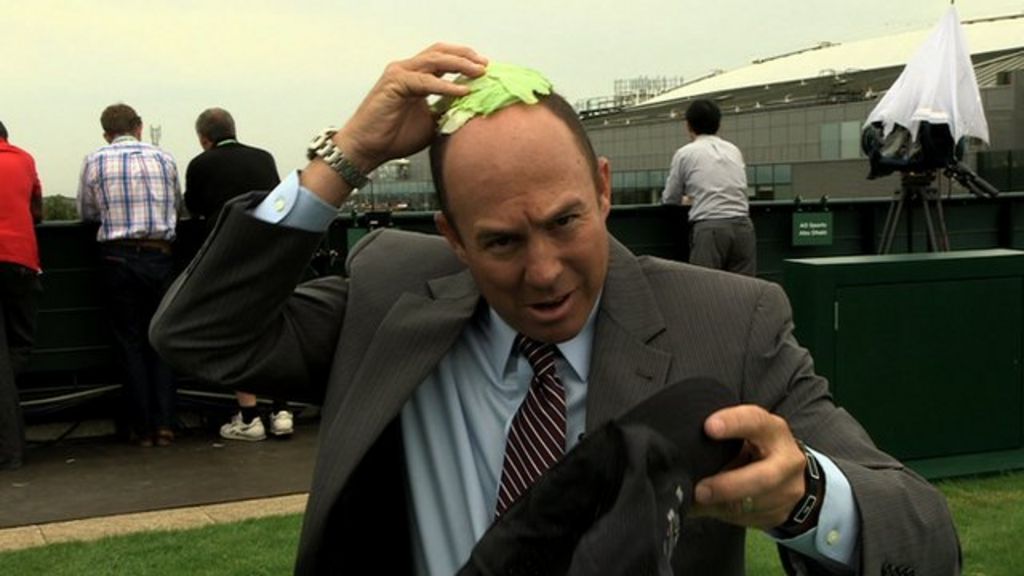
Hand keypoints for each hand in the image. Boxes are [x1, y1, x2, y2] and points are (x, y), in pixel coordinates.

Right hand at [337, 42, 487, 171]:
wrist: (367, 149)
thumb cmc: (394, 137)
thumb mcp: (430, 123)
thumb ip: (447, 112)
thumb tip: (471, 111)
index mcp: (415, 76)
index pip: (442, 59)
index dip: (464, 60)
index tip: (486, 68)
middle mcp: (406, 69)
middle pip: (440, 52)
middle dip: (465, 56)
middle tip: (485, 65)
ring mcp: (399, 74)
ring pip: (434, 60)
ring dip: (459, 65)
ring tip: (479, 73)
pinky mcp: (394, 84)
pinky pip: (425, 81)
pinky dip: (445, 86)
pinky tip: (462, 92)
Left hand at [690, 405, 807, 529]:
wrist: (788, 475)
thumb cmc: (754, 447)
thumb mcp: (744, 434)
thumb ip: (720, 435)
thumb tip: (679, 448)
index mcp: (772, 430)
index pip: (755, 421)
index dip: (733, 423)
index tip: (709, 427)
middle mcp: (787, 459)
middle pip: (764, 476)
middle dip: (729, 486)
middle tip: (700, 491)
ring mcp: (788, 490)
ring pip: (754, 504)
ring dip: (722, 505)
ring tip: (697, 501)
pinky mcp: (780, 513)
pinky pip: (748, 518)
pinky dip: (724, 514)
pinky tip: (710, 507)